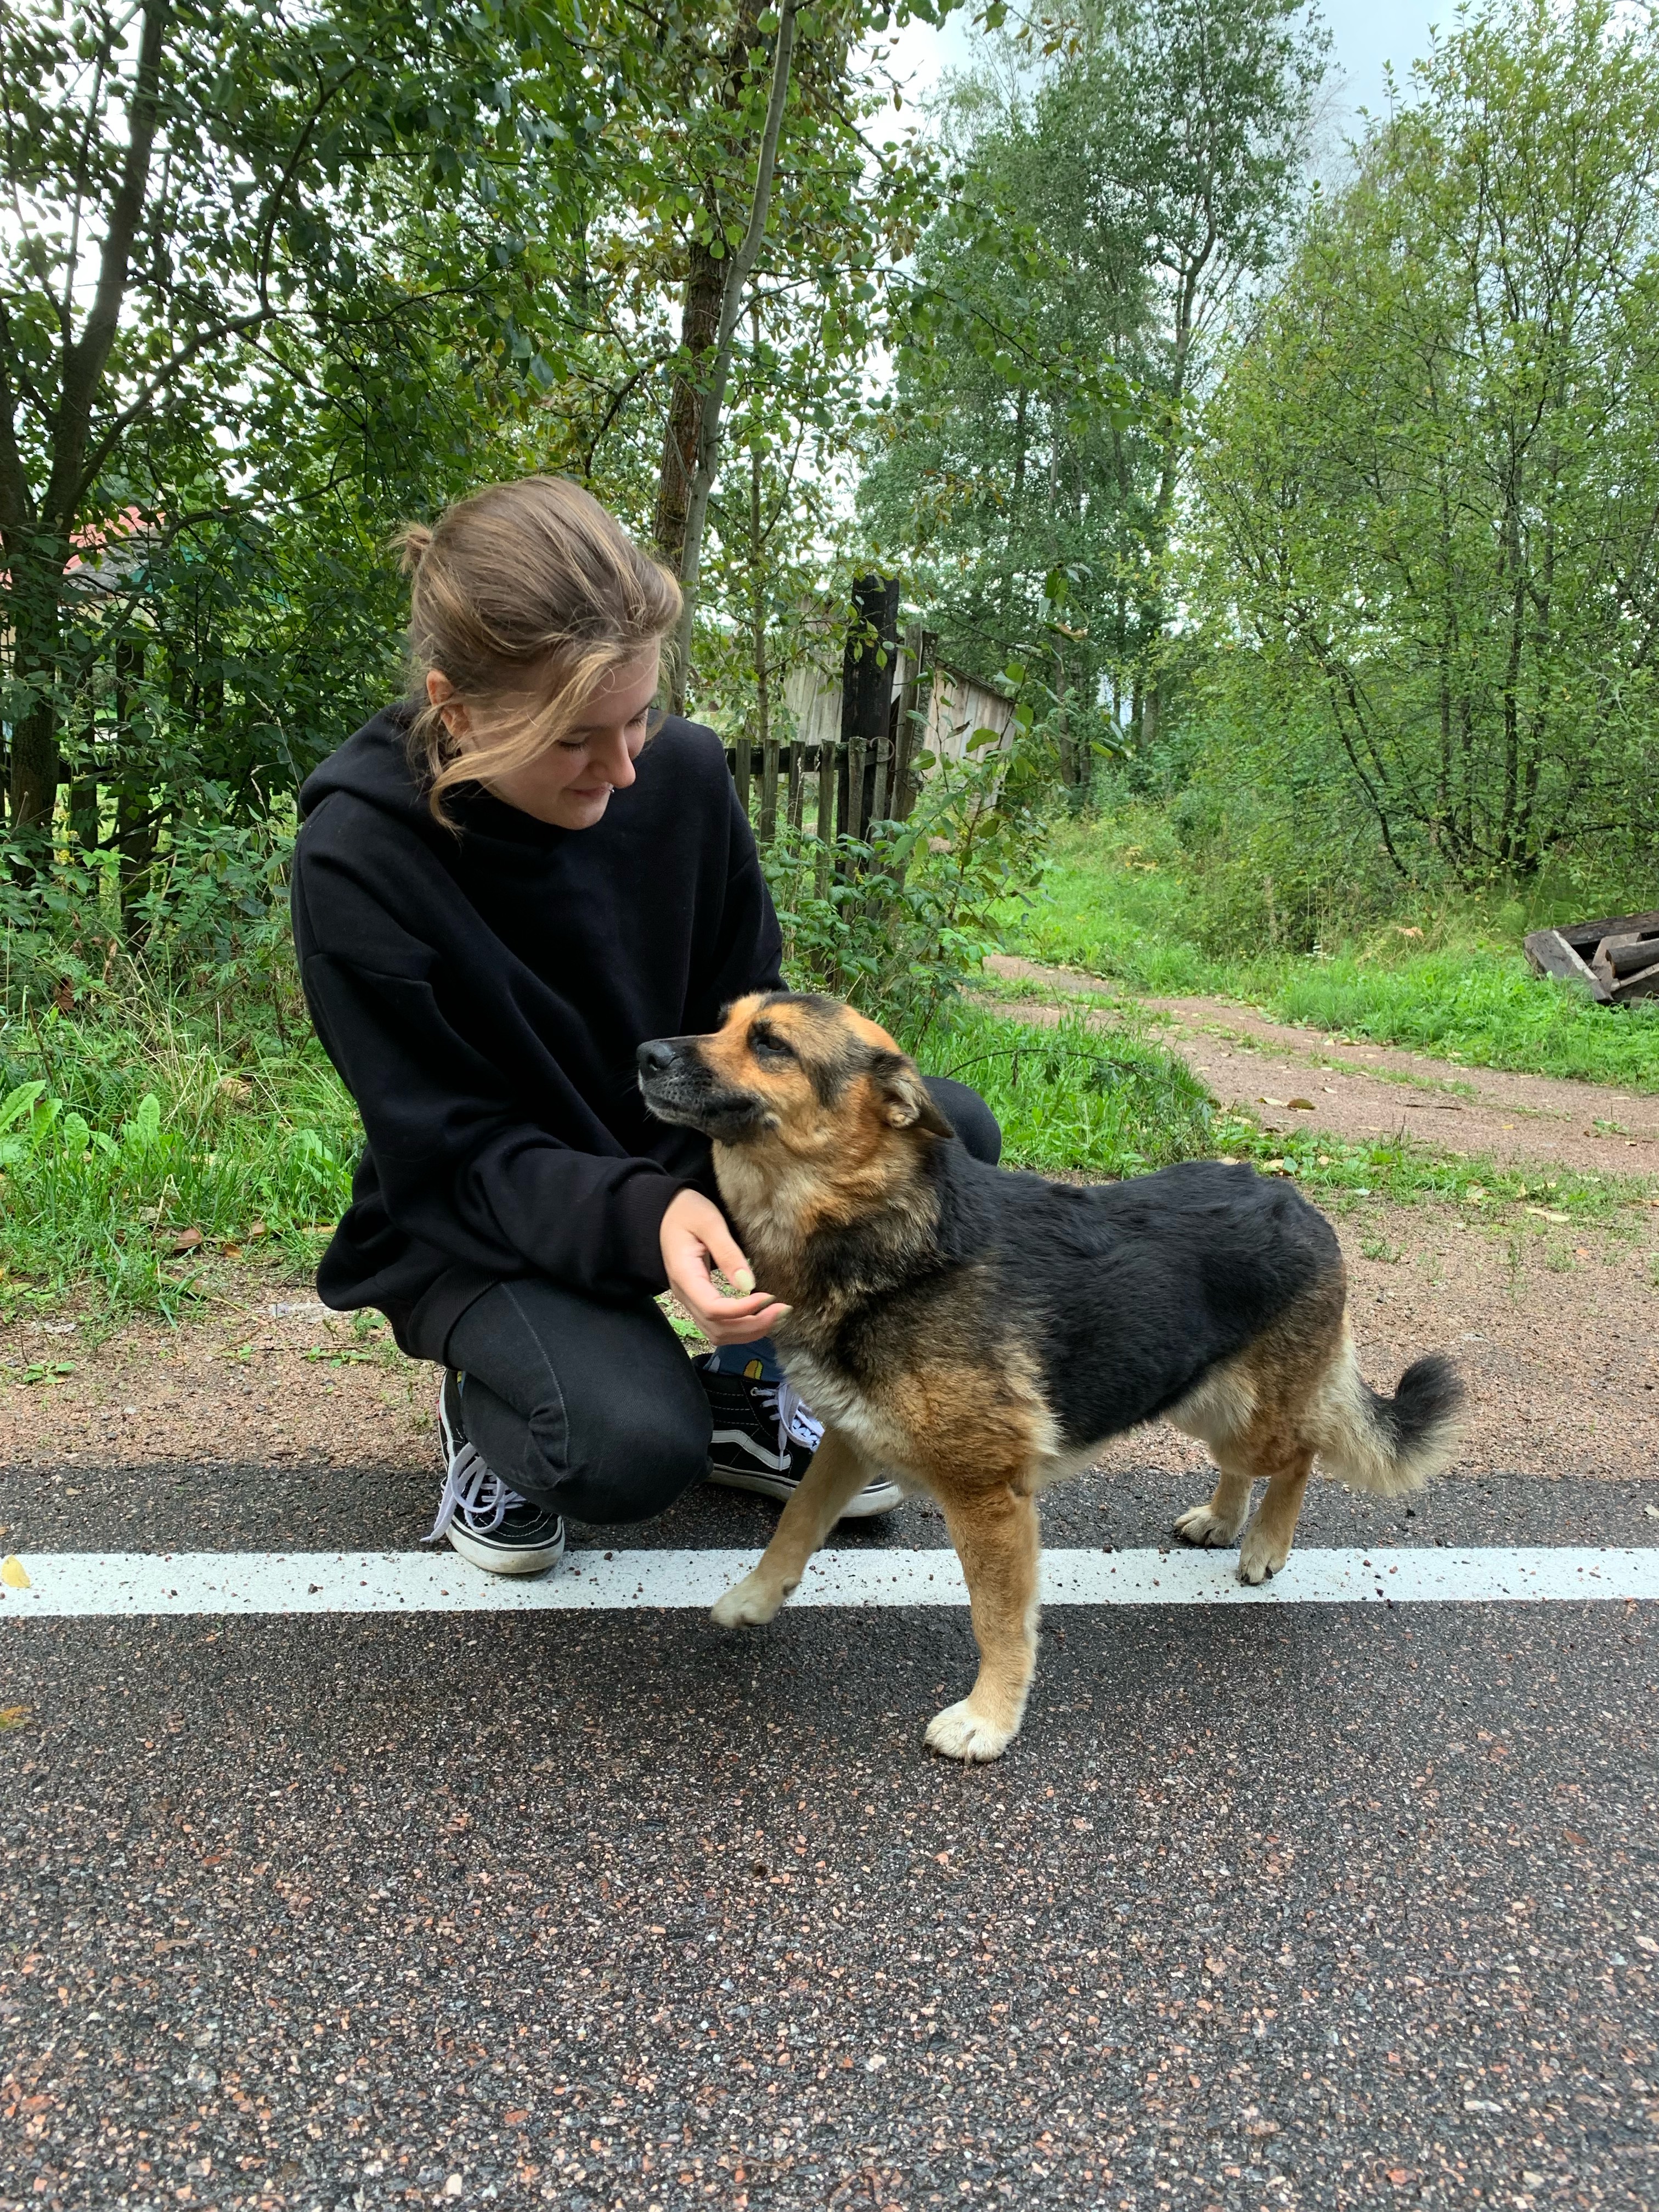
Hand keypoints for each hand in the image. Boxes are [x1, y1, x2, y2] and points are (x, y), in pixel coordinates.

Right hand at [659, 1189, 789, 1346]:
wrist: (668, 1211)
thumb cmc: (687, 1211)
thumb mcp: (709, 1222)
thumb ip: (727, 1252)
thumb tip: (748, 1284)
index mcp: (684, 1275)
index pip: (713, 1309)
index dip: (743, 1310)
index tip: (770, 1297)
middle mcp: (684, 1295)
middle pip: (717, 1328)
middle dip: (752, 1326)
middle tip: (782, 1310)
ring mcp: (690, 1300)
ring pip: (717, 1333)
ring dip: (748, 1331)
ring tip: (776, 1315)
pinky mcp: (699, 1299)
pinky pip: (718, 1325)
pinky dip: (741, 1327)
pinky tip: (761, 1315)